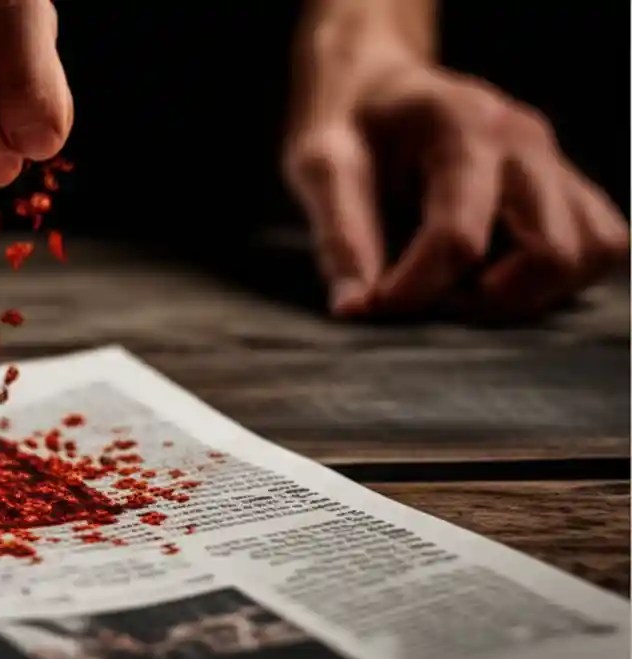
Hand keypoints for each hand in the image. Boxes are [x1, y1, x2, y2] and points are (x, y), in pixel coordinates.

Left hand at [285, 61, 627, 319]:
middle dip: (483, 300)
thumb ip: (339, 236)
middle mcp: (524, 141)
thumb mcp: (320, 167)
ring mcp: (554, 162)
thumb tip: (354, 309)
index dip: (415, 290)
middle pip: (549, 253)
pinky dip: (559, 278)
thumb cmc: (348, 126)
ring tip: (464, 289)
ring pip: (590, 251)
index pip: (460, 238)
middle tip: (426, 299)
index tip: (375, 306)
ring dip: (531, 293)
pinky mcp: (565, 185)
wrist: (377, 87)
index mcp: (463, 127)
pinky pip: (600, 243)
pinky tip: (498, 275)